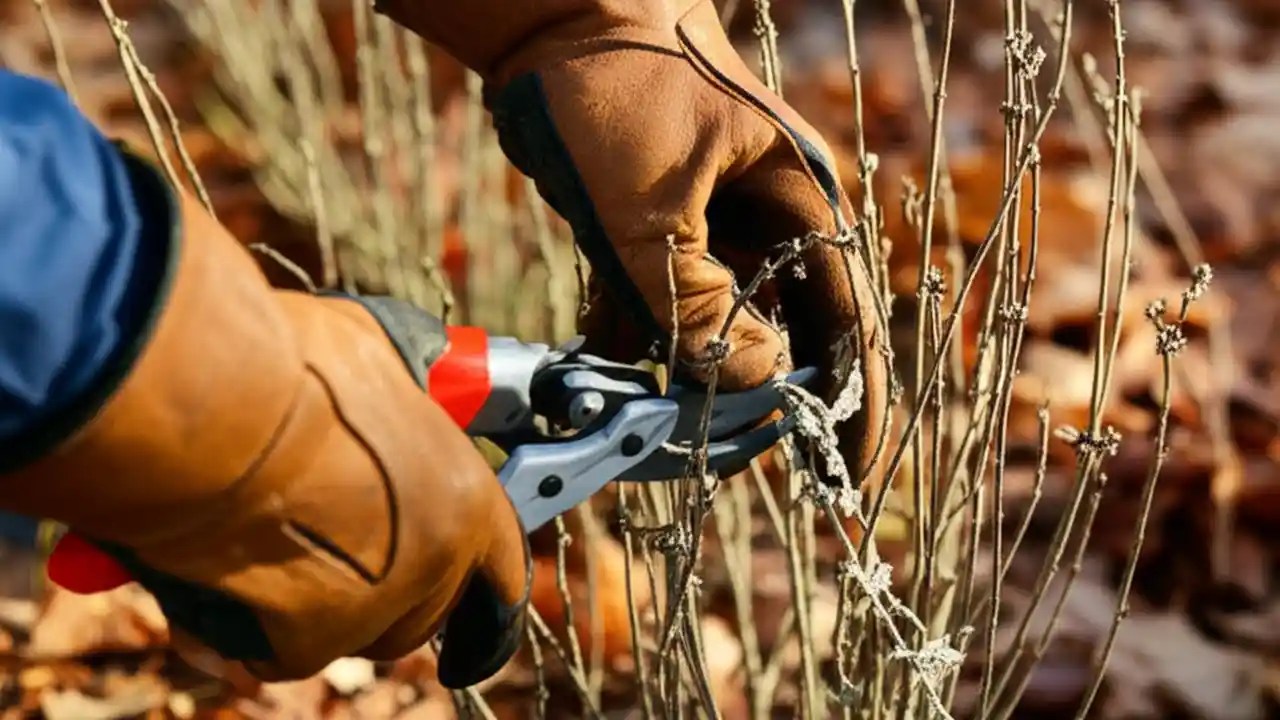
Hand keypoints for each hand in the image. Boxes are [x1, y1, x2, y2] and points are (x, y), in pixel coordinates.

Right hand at [1, 147, 530, 686]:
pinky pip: (291, 651)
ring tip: (290, 553)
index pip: (503, 561)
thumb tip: (400, 372)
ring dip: (337, 608)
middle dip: (398, 588)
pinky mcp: (309, 636)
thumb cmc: (289, 365)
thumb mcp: (374, 357)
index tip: (475, 592)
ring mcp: (376, 604)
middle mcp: (437, 559)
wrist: (214, 403)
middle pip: (431, 606)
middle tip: (352, 551)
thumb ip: (402, 391)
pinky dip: (266, 628)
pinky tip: (242, 582)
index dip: (487, 576)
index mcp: (467, 494)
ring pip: (367, 633)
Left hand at [378, 0, 888, 478]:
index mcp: (797, 202)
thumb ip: (692, 304)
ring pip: (716, 316)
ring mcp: (715, 217)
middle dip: (754, 391)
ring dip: (683, 361)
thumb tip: (748, 383)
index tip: (846, 472)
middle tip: (729, 453)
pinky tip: (601, 353)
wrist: (551, 15)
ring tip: (645, 411)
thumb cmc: (613, 86)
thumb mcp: (646, 207)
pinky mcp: (664, 217)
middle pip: (781, 328)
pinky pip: (666, 291)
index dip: (848, 402)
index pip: (842, 321)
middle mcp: (767, 215)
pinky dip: (637, 325)